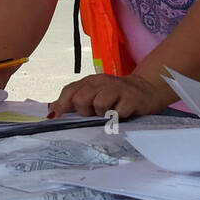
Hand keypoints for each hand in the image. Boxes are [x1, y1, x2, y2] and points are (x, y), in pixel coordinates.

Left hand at [49, 73, 176, 118]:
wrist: (147, 90)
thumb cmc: (117, 96)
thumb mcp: (95, 94)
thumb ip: (74, 101)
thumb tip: (52, 110)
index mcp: (91, 81)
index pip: (70, 90)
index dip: (61, 104)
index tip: (56, 118)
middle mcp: (103, 82)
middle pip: (80, 99)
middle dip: (85, 111)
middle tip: (95, 113)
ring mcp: (118, 89)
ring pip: (98, 104)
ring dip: (102, 114)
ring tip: (110, 113)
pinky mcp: (131, 99)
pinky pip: (117, 113)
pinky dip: (117, 118)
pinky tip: (122, 115)